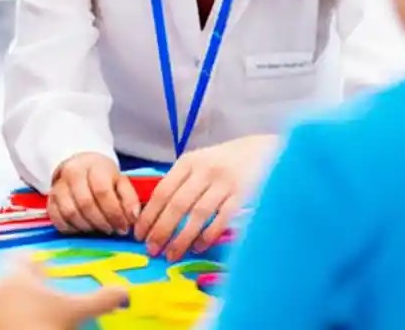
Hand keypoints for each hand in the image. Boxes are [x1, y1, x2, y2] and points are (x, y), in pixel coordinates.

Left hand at [0, 260, 126, 329]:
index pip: (26, 259)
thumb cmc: (46, 323)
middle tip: (40, 304)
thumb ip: (101, 299)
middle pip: (11, 280)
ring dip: (7, 308)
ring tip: (25, 320)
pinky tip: (0, 328)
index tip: (45, 274)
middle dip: (23, 289)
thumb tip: (126, 290)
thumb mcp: (77, 311)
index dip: (37, 266)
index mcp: (20, 274)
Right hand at [48, 153, 139, 235]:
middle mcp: (73, 173)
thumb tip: (133, 218)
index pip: (102, 191)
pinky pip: (57, 218)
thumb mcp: (120, 182)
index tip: (123, 226)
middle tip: (112, 230)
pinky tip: (83, 229)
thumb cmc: (103, 177)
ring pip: (70, 212)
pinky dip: (71, 228)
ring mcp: (58, 186)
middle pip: (86, 204)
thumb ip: (129, 199)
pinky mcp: (50, 199)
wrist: (80, 166)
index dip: (114, 213)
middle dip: (102, 222)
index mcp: (94, 166)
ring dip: (88, 227)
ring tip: (99, 229)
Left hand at [134, 135, 274, 261]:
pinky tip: (198, 247)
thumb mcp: (200, 163)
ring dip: (182, 237)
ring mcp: (224, 182)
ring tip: (172, 254)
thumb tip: (155, 214)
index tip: (139, 234)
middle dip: (162, 230)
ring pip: (197, 214)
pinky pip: (222, 217)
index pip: (162, 191)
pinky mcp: (243, 194)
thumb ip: (181, 182)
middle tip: (152, 250)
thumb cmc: (226, 162)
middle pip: (177, 205)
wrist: (265, 150)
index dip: (149, 215)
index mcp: (188, 162)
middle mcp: (204, 170)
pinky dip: (208, 234)